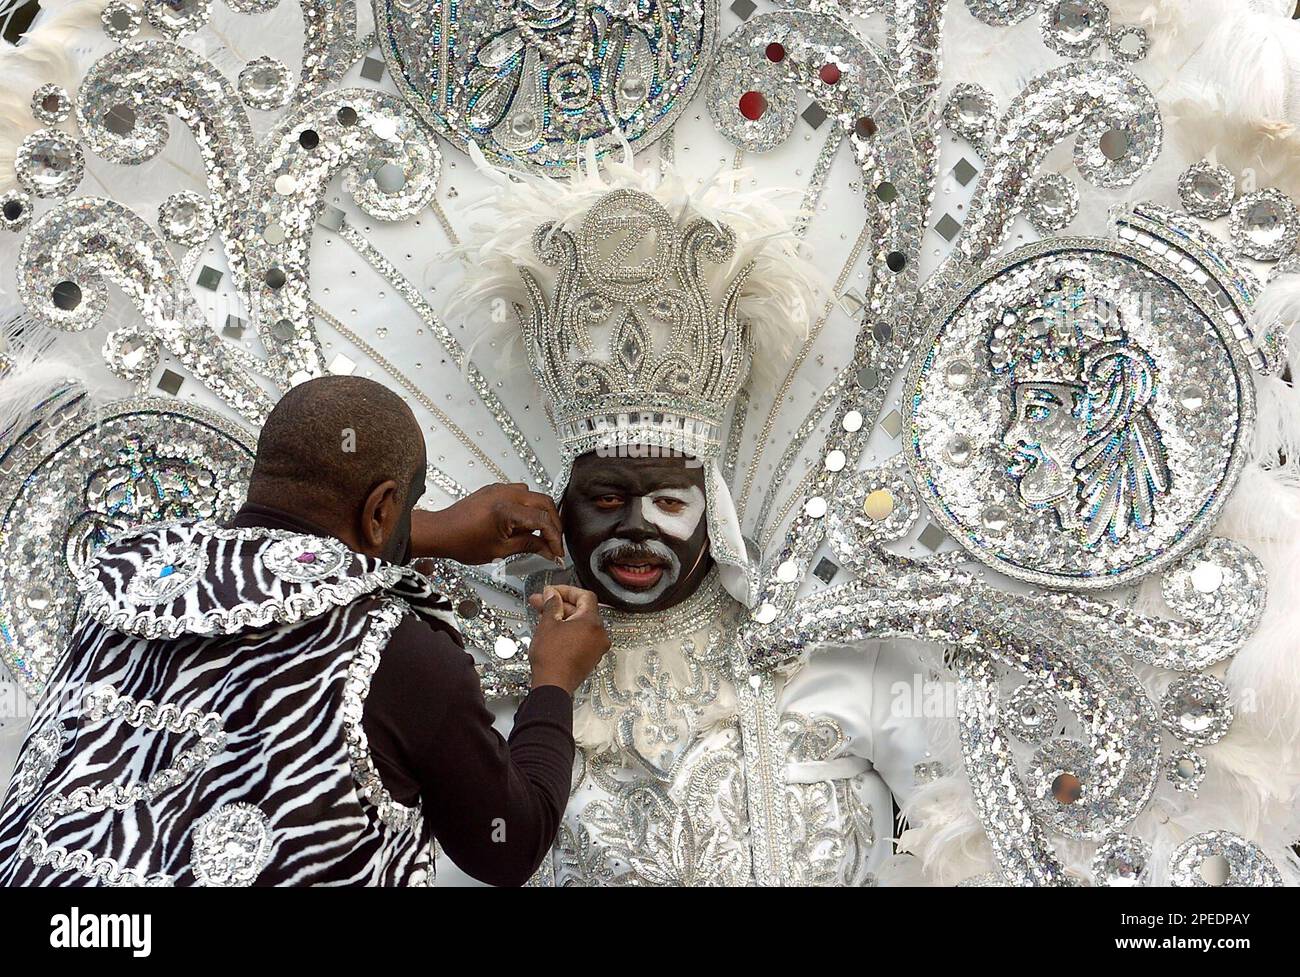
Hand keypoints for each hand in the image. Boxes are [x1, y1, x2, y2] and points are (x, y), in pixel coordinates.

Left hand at [410, 483, 563, 564]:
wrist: (441, 532)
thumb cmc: (461, 541)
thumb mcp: (499, 550)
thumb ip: (528, 546)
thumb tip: (547, 549)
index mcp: (507, 510)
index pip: (543, 520)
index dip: (554, 538)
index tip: (557, 551)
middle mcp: (506, 494)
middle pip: (545, 503)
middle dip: (553, 524)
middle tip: (554, 542)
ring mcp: (500, 489)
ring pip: (534, 496)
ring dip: (542, 513)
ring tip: (540, 533)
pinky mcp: (495, 489)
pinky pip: (520, 494)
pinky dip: (528, 507)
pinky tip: (524, 523)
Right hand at [526, 585, 610, 693]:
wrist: (552, 686)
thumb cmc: (551, 659)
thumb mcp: (548, 624)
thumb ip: (551, 604)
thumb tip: (552, 594)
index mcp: (592, 622)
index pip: (585, 596)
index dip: (567, 591)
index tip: (552, 591)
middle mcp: (599, 634)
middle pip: (582, 610)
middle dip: (560, 604)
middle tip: (541, 602)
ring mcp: (596, 647)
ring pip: (580, 624)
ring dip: (562, 617)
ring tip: (542, 615)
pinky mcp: (590, 657)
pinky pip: (581, 637)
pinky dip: (568, 631)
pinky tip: (552, 630)